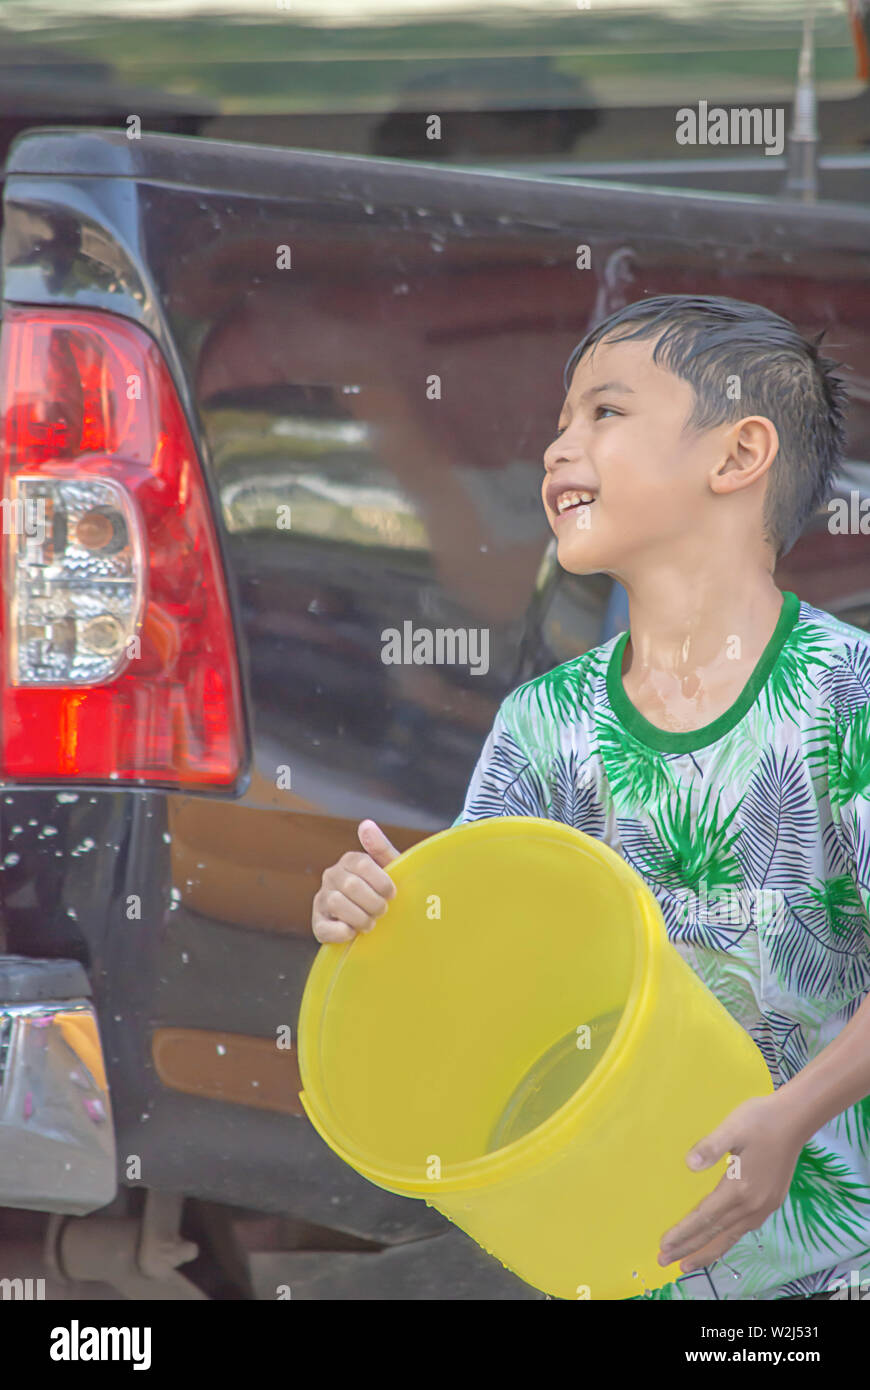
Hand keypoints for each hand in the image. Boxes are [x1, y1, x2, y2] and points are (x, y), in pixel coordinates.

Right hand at [311, 820, 399, 942]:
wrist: (383, 925)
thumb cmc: (387, 894)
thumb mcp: (391, 871)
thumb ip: (381, 848)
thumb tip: (366, 824)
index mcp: (349, 860)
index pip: (363, 864)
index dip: (381, 882)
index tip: (392, 894)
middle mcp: (332, 876)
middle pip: (351, 886)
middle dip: (373, 903)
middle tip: (382, 911)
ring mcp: (322, 900)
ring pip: (337, 904)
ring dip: (360, 918)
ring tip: (370, 923)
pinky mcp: (318, 924)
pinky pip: (325, 928)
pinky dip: (343, 933)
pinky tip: (354, 932)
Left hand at [657, 1094, 803, 1273]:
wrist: (795, 1120)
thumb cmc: (760, 1120)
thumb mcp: (732, 1126)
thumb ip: (710, 1146)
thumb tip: (689, 1165)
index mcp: (739, 1189)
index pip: (704, 1218)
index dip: (683, 1233)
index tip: (663, 1246)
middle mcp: (752, 1205)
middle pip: (714, 1234)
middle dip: (688, 1249)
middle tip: (664, 1261)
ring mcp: (763, 1207)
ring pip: (730, 1237)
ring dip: (707, 1251)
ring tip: (687, 1263)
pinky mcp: (771, 1203)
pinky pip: (743, 1231)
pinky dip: (727, 1241)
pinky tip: (719, 1243)